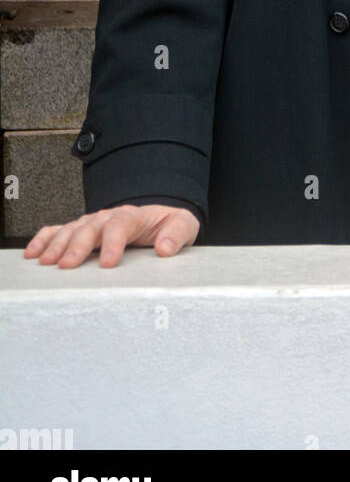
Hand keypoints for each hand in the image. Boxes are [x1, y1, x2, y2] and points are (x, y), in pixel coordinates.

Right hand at [23, 205, 200, 268]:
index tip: (107, 263)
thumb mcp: (183, 226)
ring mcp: (93, 222)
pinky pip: (59, 230)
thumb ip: (177, 234)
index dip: (112, 243)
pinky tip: (33, 253)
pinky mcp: (82, 230)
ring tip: (46, 262)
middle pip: (90, 227)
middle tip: (67, 265)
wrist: (160, 217)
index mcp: (134, 216)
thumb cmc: (169, 224)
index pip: (120, 225)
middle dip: (77, 246)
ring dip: (57, 245)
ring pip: (71, 229)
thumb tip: (165, 247)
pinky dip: (44, 239)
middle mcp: (109, 216)